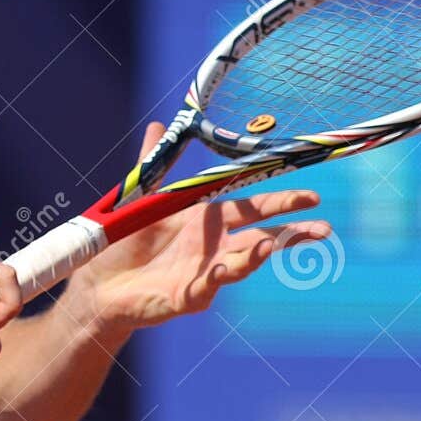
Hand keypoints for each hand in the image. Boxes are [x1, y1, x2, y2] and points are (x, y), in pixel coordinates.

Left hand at [65, 121, 332, 341]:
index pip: (251, 207)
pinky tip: (224, 268)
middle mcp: (213, 246)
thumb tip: (158, 124)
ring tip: (269, 244)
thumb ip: (153, 163)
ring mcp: (205, 272)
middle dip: (291, 232)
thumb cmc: (123, 241)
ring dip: (256, 255)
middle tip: (322, 227)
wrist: (98, 282)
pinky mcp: (187, 296)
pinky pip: (206, 286)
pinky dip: (217, 277)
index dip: (281, 202)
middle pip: (261, 236)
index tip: (312, 197)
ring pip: (240, 263)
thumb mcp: (139, 197)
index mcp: (206, 219)